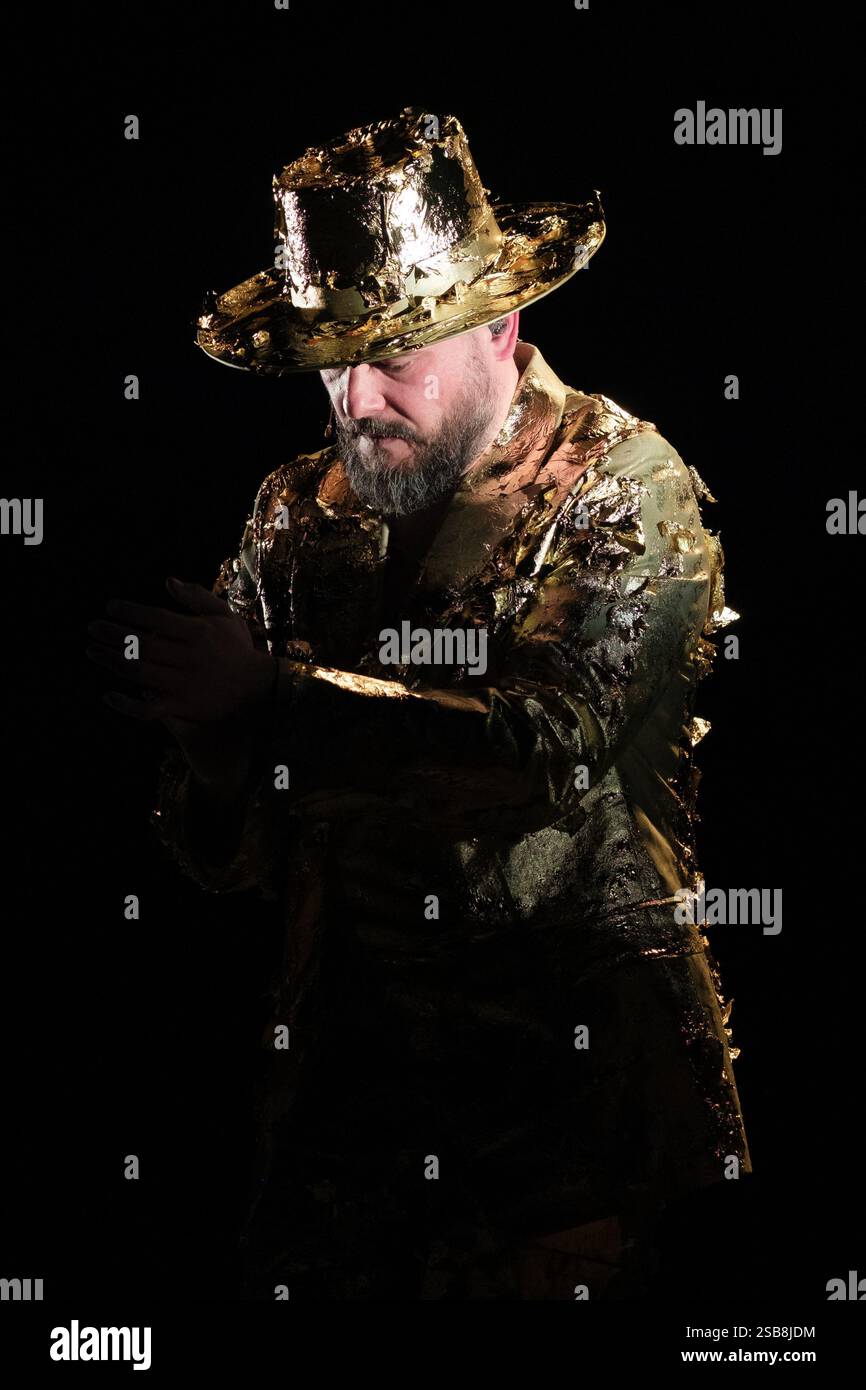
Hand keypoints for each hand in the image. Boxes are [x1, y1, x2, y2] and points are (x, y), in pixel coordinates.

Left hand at [86, 578, 275, 724]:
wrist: (257, 687)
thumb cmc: (236, 648)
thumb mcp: (224, 616)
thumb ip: (197, 597)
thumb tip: (168, 581)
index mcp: (199, 632)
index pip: (155, 618)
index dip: (129, 611)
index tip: (110, 607)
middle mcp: (190, 657)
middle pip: (142, 644)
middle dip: (112, 635)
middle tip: (93, 628)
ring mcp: (184, 684)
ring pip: (139, 672)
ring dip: (111, 661)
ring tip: (93, 651)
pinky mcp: (183, 707)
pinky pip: (148, 710)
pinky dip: (126, 705)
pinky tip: (108, 696)